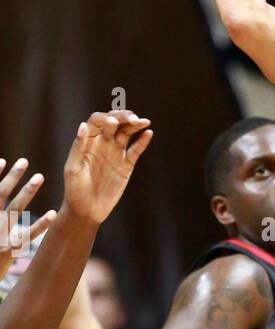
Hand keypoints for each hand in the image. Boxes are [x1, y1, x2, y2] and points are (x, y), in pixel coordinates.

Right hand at [0, 159, 55, 279]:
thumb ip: (1, 215)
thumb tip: (4, 198)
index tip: (3, 161)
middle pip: (2, 194)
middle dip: (13, 177)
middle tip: (24, 161)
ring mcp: (2, 233)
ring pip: (16, 207)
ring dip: (27, 191)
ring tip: (40, 176)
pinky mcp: (12, 248)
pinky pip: (29, 234)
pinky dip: (42, 224)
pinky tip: (53, 214)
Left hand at [62, 110, 151, 225]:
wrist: (87, 210)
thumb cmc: (75, 189)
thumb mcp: (73, 168)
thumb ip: (78, 147)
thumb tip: (83, 125)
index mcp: (88, 140)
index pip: (98, 121)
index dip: (106, 118)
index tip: (113, 124)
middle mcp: (102, 142)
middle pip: (115, 122)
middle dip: (124, 117)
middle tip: (133, 119)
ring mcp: (115, 152)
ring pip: (127, 133)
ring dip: (135, 125)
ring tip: (144, 122)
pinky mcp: (126, 165)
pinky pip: (136, 150)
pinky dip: (142, 141)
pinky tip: (148, 134)